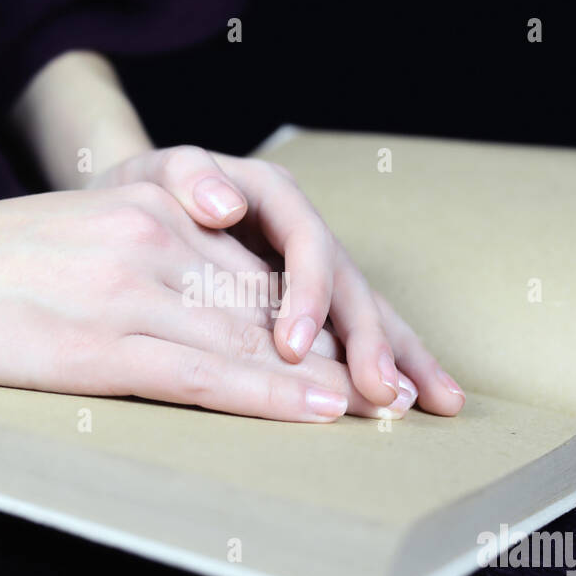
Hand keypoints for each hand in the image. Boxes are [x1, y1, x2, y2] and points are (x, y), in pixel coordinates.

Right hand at [0, 184, 419, 422]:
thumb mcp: (83, 238)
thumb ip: (157, 257)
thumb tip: (229, 318)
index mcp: (157, 205)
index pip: (279, 256)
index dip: (350, 307)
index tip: (402, 350)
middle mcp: (158, 235)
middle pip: (287, 293)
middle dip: (368, 342)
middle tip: (430, 389)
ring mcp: (131, 284)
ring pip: (258, 331)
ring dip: (338, 373)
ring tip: (399, 408)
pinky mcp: (99, 338)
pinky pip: (204, 368)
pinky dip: (271, 394)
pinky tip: (321, 410)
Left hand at [90, 145, 465, 415]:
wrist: (136, 205)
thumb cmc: (141, 193)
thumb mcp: (155, 173)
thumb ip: (188, 177)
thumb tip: (223, 205)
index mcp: (274, 195)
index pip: (305, 243)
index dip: (307, 294)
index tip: (294, 345)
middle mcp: (305, 229)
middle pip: (351, 283)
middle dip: (372, 341)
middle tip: (387, 393)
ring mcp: (313, 267)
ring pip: (367, 310)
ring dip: (402, 357)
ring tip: (439, 402)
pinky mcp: (311, 300)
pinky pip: (354, 331)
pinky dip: (387, 362)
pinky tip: (421, 398)